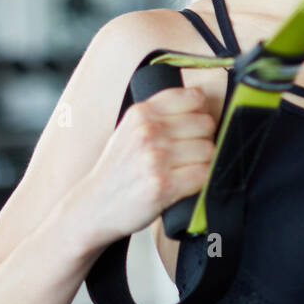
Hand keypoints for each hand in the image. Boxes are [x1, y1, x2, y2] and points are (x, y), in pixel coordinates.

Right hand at [79, 87, 217, 247]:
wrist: (94, 205)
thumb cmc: (120, 167)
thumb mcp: (131, 128)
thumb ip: (162, 112)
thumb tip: (203, 102)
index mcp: (141, 112)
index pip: (196, 98)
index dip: (200, 113)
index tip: (193, 127)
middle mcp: (148, 131)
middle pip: (207, 124)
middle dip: (203, 139)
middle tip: (187, 154)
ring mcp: (155, 158)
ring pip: (209, 150)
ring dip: (203, 162)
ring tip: (182, 170)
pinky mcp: (163, 185)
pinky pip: (203, 175)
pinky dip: (200, 181)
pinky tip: (183, 184)